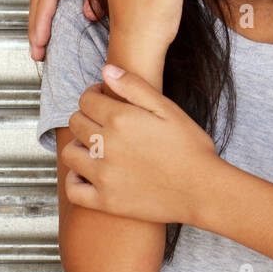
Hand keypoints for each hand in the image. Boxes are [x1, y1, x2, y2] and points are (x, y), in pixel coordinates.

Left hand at [63, 65, 223, 223]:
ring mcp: (103, 175)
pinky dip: (75, 179)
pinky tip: (88, 173)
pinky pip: (73, 189)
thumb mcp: (168, 109)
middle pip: (76, 123)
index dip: (94, 94)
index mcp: (120, 119)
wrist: (203, 189)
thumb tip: (106, 70)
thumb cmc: (190, 148)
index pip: (86, 99)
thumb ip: (135, 87)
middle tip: (104, 122)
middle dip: (87, 116)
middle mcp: (106, 146)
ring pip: (69, 153)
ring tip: (97, 146)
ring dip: (80, 145)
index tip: (104, 98)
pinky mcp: (105, 201)